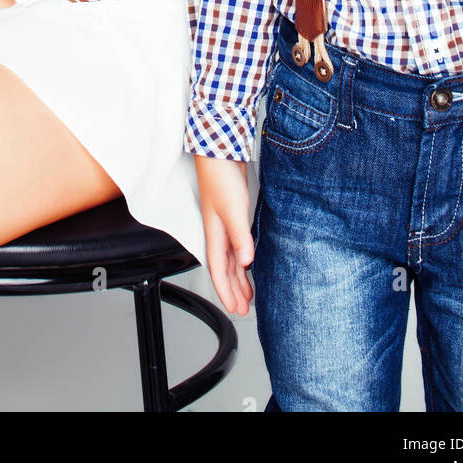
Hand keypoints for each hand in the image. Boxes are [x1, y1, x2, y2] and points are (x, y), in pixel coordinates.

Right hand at [194, 154, 254, 316]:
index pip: (217, 270)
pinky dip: (241, 260)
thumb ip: (239, 236)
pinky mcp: (234, 215)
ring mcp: (225, 224)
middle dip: (232, 290)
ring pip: (230, 259)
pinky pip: (236, 246)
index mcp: (214, 233)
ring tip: (247, 294)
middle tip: (242, 309)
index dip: (225, 291)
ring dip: (238, 278)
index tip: (234, 309)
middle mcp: (218, 232)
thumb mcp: (232, 210)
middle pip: (224, 268)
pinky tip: (248, 263)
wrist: (220, 152)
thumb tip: (246, 261)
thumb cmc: (221, 177)